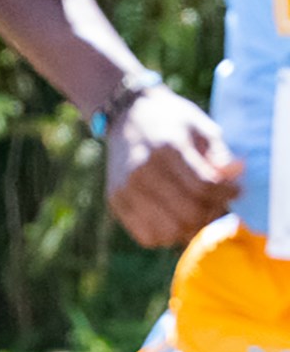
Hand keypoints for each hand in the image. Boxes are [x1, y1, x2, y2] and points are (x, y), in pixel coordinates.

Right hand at [106, 87, 241, 246]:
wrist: (126, 115)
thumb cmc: (170, 121)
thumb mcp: (200, 127)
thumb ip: (218, 155)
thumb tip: (234, 177)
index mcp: (166, 147)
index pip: (203, 187)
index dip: (226, 194)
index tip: (236, 191)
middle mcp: (141, 169)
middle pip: (187, 213)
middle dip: (211, 214)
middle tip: (218, 205)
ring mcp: (125, 188)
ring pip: (168, 230)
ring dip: (190, 228)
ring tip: (197, 214)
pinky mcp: (115, 200)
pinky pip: (146, 236)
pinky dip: (167, 235)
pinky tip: (174, 219)